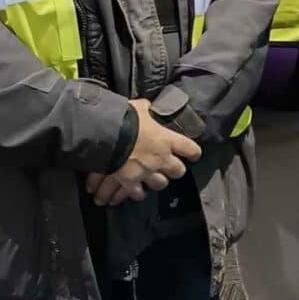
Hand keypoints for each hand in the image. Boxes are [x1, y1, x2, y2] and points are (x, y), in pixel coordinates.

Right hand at [86, 98, 201, 205]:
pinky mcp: (130, 181)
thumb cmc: (124, 119)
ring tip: (154, 180)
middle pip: (178, 171)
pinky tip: (136, 192)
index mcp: (166, 139)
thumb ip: (146, 109)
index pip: (190, 149)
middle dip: (175, 170)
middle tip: (171, 168)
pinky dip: (136, 193)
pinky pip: (137, 192)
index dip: (193, 153)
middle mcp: (161, 158)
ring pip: (160, 184)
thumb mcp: (138, 109)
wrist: (105, 135)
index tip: (193, 155)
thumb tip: (146, 106)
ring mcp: (146, 171)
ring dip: (157, 182)